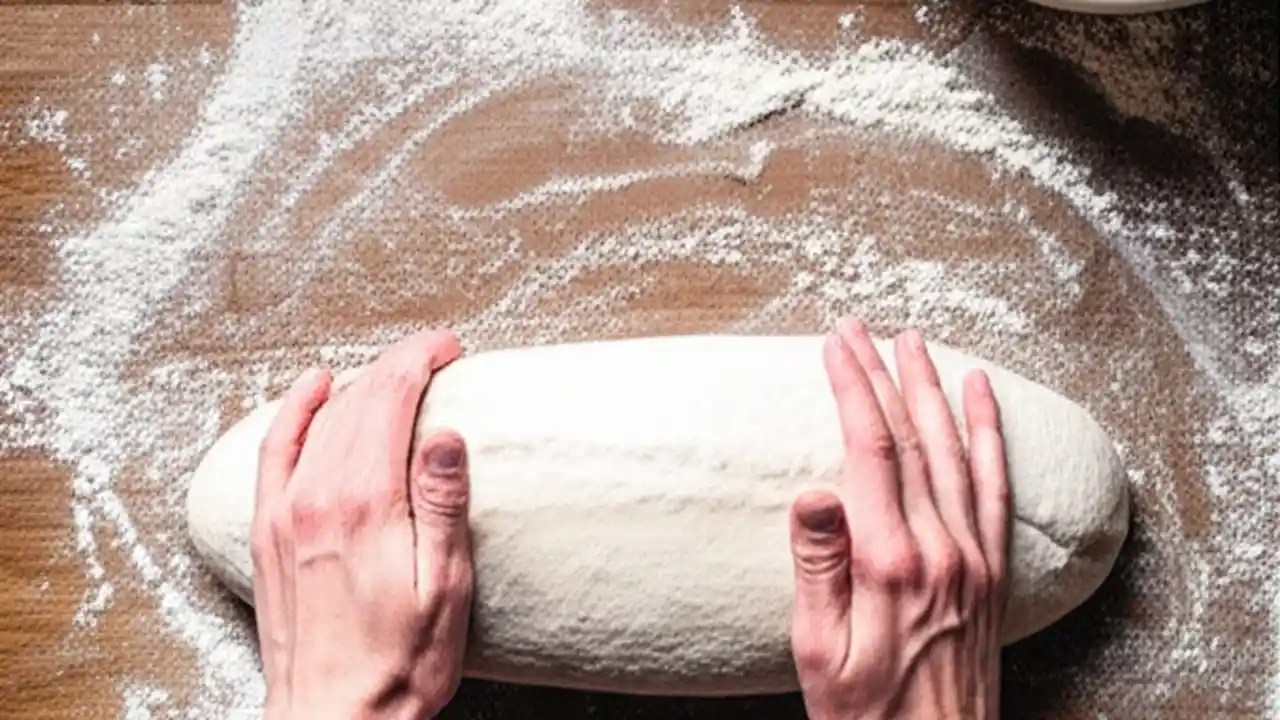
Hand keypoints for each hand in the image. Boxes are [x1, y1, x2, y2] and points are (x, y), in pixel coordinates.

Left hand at [251, 329, 472, 719]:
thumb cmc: (398, 665)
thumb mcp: (444, 588)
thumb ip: (442, 505)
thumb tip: (446, 434)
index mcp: (363, 504)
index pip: (389, 399)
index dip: (420, 359)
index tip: (449, 347)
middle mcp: (315, 498)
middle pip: (356, 400)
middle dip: (398, 363)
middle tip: (435, 355)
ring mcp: (284, 512)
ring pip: (320, 418)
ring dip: (359, 382)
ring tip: (394, 368)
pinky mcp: (268, 531)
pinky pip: (275, 448)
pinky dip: (294, 410)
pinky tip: (313, 388)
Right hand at [789, 319, 1008, 719]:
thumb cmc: (863, 716)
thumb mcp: (818, 653)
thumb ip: (818, 568)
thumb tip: (813, 492)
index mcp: (889, 562)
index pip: (869, 448)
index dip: (851, 387)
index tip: (834, 343)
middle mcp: (941, 549)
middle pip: (912, 438)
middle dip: (884, 373)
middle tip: (861, 326)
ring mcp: (974, 558)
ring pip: (955, 451)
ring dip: (933, 390)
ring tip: (915, 343)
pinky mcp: (993, 573)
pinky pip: (996, 487)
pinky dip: (990, 436)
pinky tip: (981, 398)